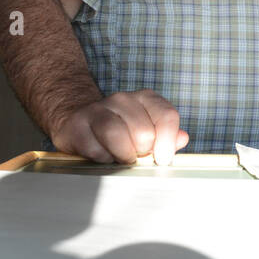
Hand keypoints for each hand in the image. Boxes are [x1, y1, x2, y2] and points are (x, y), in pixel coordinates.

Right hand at [51, 90, 189, 164]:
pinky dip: (103, 159)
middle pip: (143, 132)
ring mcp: (97, 109)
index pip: (167, 116)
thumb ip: (169, 136)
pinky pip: (95, 149)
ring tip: (123, 158)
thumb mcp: (150, 131)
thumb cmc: (123, 131)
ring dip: (123, 155)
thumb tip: (182, 138)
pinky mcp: (76, 125)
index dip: (167, 142)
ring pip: (116, 136)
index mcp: (146, 98)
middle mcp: (123, 99)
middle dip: (142, 151)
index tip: (163, 159)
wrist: (80, 123)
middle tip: (136, 154)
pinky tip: (104, 155)